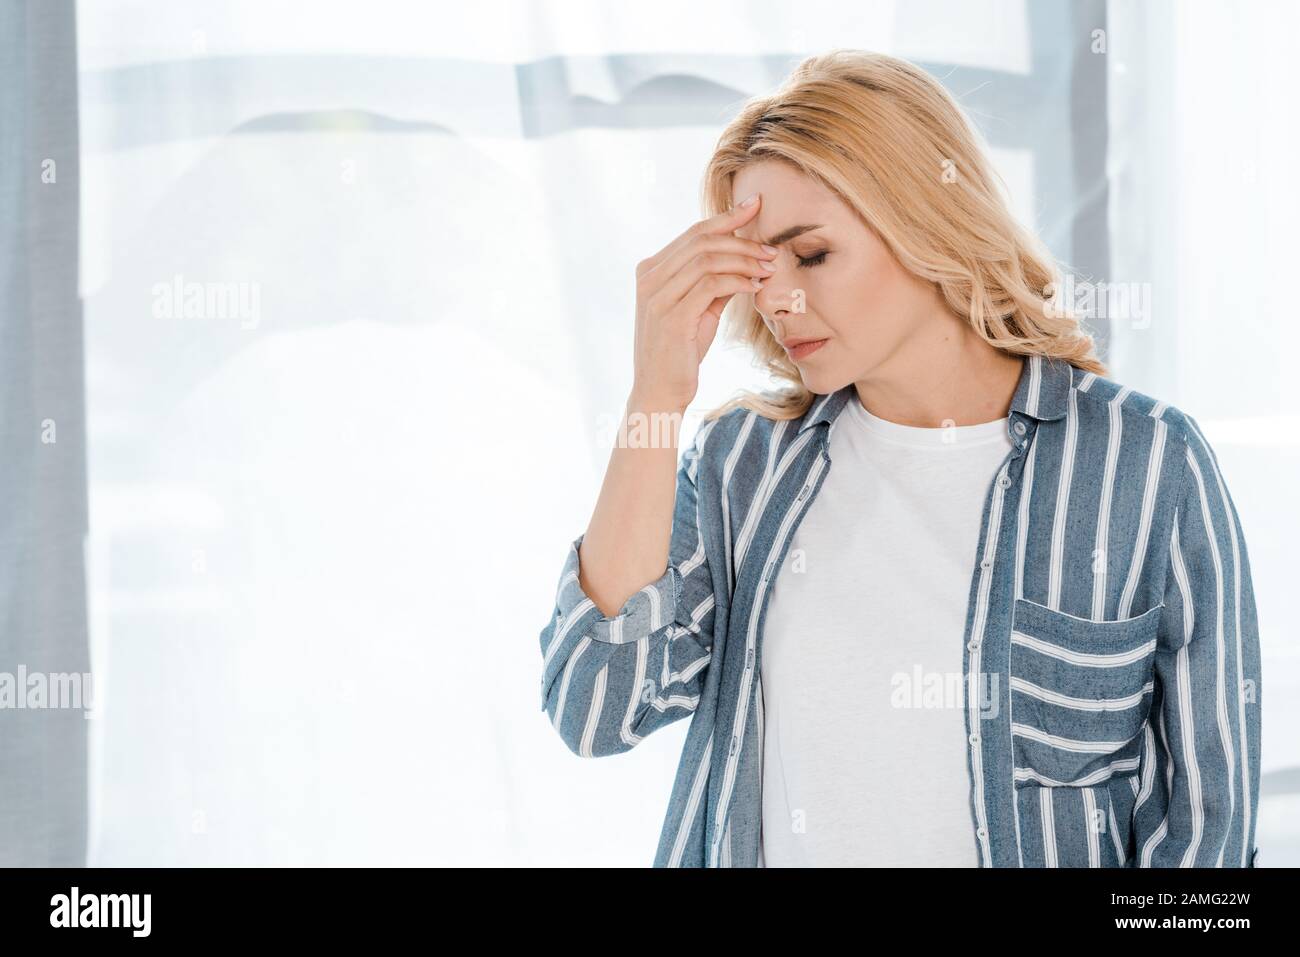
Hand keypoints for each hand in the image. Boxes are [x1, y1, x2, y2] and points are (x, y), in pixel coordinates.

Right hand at [629, 193, 777, 410]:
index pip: (693, 232)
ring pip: (707, 259)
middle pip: (701, 239)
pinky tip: (755, 287)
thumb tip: (744, 260)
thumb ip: (712, 284)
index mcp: (651, 271)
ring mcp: (657, 296)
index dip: (726, 216)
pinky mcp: (671, 316)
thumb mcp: (697, 311)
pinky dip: (738, 281)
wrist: (659, 392)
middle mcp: (649, 278)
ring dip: (744, 260)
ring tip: (768, 268)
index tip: (755, 205)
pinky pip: (711, 285)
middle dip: (742, 240)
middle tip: (770, 249)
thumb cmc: (679, 353)